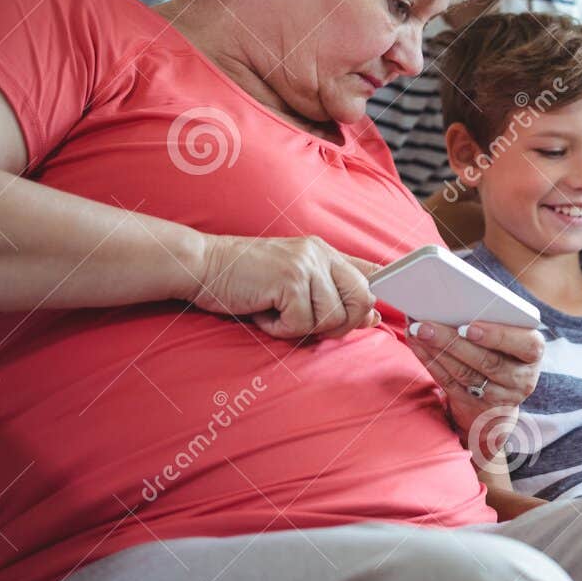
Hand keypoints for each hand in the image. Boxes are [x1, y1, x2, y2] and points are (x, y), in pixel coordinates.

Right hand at [190, 234, 382, 339]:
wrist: (202, 266)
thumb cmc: (246, 279)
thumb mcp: (294, 280)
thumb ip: (331, 295)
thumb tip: (371, 318)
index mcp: (326, 252)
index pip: (373, 272)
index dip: (378, 300)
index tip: (371, 318)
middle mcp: (321, 254)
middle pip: (361, 301)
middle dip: (340, 324)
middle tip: (306, 323)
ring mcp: (306, 265)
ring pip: (332, 318)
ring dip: (302, 327)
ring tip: (276, 312)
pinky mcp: (290, 280)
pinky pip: (302, 323)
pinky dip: (280, 329)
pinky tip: (263, 312)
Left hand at [402, 319, 544, 465]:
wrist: (500, 397)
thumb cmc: (503, 350)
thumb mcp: (510, 338)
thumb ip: (494, 320)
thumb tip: (454, 299)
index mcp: (533, 353)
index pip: (525, 345)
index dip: (498, 336)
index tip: (470, 327)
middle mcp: (521, 379)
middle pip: (487, 361)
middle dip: (453, 342)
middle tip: (426, 325)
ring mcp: (498, 396)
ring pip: (465, 373)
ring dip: (437, 351)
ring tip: (417, 330)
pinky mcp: (474, 406)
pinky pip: (449, 383)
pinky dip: (431, 362)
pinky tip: (417, 345)